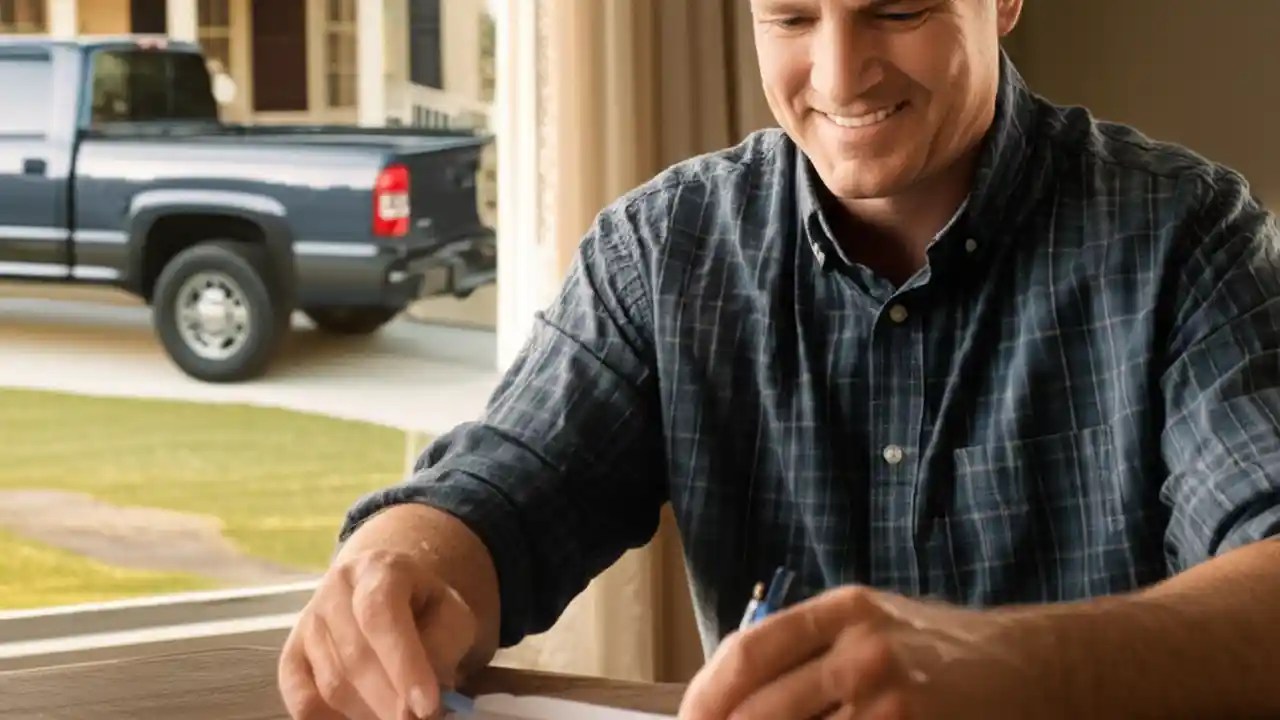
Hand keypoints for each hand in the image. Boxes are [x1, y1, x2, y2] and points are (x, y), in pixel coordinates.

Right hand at [277, 546, 477, 719]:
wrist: (386, 592)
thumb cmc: (424, 608)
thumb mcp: (450, 615)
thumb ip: (443, 648)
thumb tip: (421, 700)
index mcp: (379, 567)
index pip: (381, 613)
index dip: (403, 664)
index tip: (426, 707)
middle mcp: (335, 588)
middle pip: (356, 655)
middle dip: (390, 700)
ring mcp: (307, 621)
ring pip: (332, 682)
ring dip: (368, 713)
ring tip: (398, 718)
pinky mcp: (291, 654)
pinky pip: (302, 699)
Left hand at [678, 586, 1051, 719]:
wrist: (1038, 670)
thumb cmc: (942, 652)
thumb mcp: (874, 623)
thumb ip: (807, 648)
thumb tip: (726, 695)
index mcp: (844, 610)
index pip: (749, 652)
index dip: (706, 697)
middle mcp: (865, 650)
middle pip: (763, 714)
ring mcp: (893, 702)